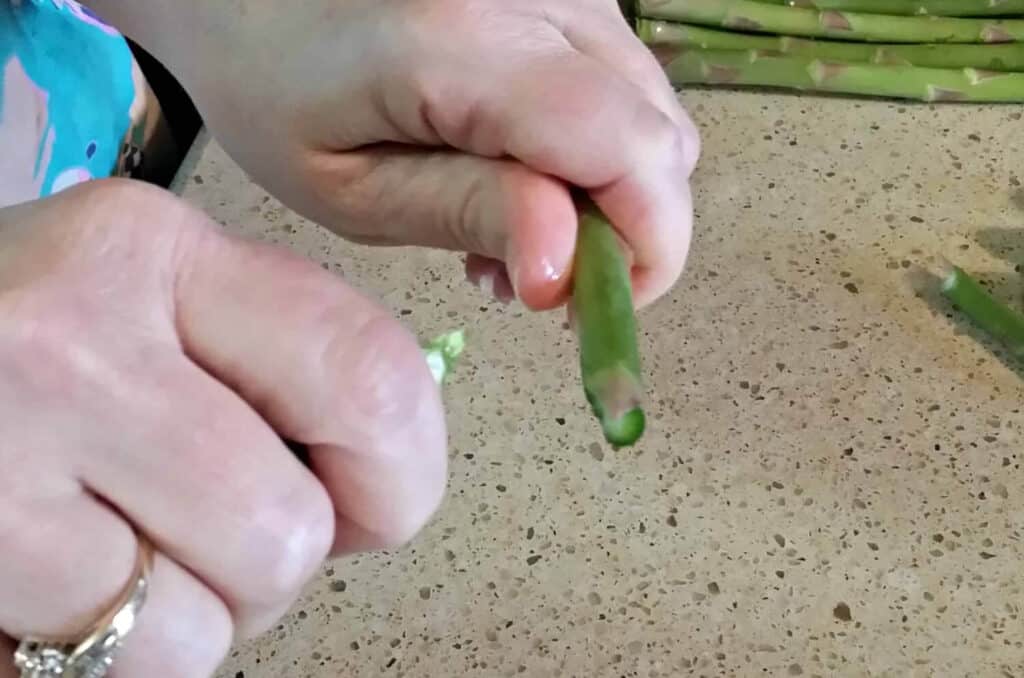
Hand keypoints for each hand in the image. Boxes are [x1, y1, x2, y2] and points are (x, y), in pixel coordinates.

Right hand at [0, 180, 445, 675]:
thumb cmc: (30, 350)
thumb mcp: (150, 307)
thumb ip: (273, 365)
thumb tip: (382, 488)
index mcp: (155, 249)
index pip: (371, 375)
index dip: (403, 473)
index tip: (372, 504)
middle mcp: (70, 329)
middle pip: (293, 527)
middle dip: (276, 562)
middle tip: (208, 529)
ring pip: (215, 616)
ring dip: (197, 614)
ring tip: (120, 552)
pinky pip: (134, 665)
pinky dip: (123, 654)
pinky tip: (64, 583)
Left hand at [99, 0, 698, 309]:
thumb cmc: (275, 87)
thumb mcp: (350, 186)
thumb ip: (465, 212)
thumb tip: (568, 268)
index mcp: (458, 42)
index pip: (624, 144)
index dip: (646, 243)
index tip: (591, 310)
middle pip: (657, 136)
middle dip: (623, 233)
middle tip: (532, 276)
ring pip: (654, 115)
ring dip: (608, 193)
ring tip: (513, 222)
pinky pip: (627, 87)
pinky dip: (597, 148)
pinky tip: (523, 168)